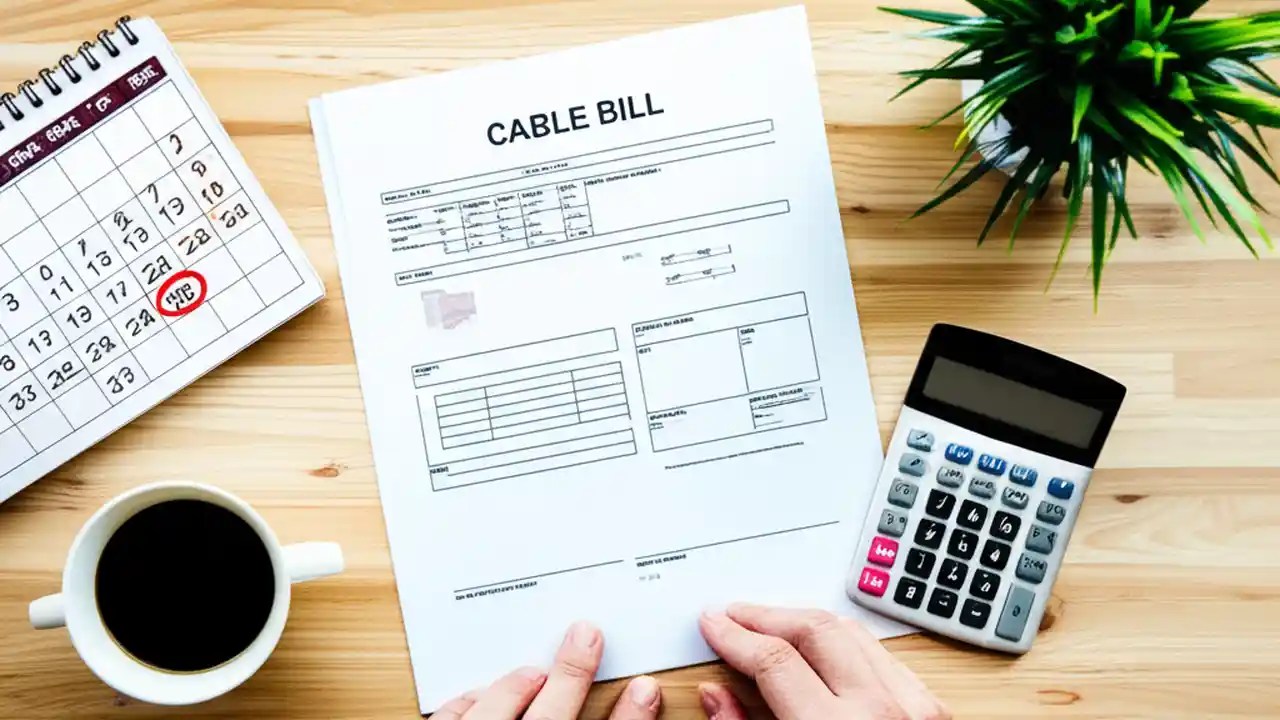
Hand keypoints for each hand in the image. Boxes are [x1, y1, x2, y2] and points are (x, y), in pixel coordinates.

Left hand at [434, 621, 661, 719]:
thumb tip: (629, 697)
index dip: (629, 716)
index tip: (645, 689)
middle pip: (552, 716)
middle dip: (572, 673)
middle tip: (586, 634)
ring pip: (495, 712)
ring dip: (514, 688)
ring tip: (529, 675)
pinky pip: (449, 719)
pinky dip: (466, 704)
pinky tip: (477, 696)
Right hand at [698, 604, 949, 719]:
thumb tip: (716, 695)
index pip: (776, 660)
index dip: (736, 635)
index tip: (714, 623)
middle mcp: (882, 711)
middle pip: (816, 630)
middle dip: (767, 615)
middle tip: (735, 615)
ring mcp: (916, 708)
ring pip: (853, 632)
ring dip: (807, 622)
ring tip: (773, 625)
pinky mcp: (934, 711)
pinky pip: (884, 656)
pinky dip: (847, 644)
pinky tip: (824, 649)